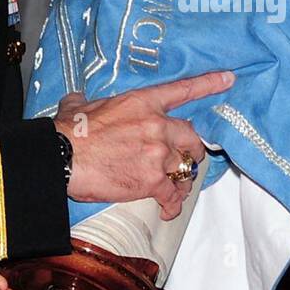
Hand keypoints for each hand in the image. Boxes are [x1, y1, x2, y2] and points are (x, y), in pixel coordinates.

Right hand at [53, 70, 233, 219]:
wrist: (61, 157)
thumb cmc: (68, 132)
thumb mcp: (78, 106)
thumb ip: (85, 101)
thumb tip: (76, 100)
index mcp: (142, 102)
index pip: (183, 90)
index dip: (209, 84)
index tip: (228, 80)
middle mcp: (157, 125)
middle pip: (192, 137)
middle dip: (192, 150)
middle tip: (187, 159)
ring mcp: (157, 153)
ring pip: (185, 167)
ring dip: (181, 179)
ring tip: (174, 188)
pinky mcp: (152, 181)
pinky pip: (172, 194)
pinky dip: (171, 204)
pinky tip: (167, 209)